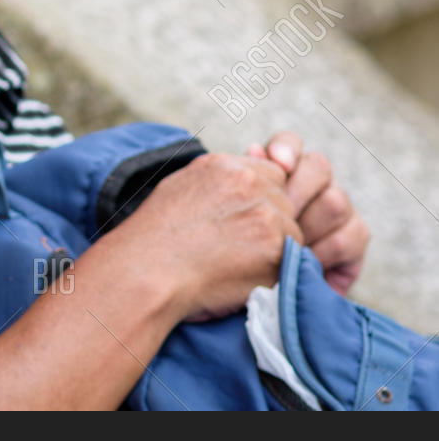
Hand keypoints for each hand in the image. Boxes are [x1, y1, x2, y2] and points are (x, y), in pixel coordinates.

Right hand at [115, 151, 301, 321]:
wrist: (148, 271)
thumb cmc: (157, 235)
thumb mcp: (182, 186)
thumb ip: (219, 179)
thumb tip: (248, 175)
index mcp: (226, 166)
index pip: (271, 175)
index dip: (259, 199)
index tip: (240, 219)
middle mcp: (249, 184)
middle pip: (285, 202)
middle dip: (269, 222)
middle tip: (236, 244)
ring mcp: (266, 216)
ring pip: (292, 231)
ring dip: (273, 247)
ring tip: (235, 261)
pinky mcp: (275, 250)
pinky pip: (292, 259)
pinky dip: (274, 270)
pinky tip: (243, 274)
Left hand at [247, 131, 369, 293]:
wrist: (250, 283)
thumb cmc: (234, 248)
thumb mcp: (234, 216)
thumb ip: (246, 183)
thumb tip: (255, 149)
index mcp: (283, 171)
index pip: (289, 143)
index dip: (286, 148)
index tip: (279, 165)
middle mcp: (315, 183)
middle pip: (318, 167)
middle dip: (294, 194)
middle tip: (273, 219)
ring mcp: (339, 208)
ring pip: (335, 202)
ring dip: (307, 228)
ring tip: (282, 248)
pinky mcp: (355, 237)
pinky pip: (348, 237)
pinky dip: (323, 253)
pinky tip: (302, 264)